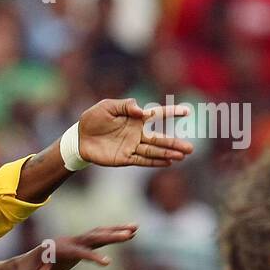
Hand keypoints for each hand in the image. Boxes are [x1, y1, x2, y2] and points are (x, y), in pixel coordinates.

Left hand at [10, 225, 136, 269]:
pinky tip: (128, 234)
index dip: (91, 257)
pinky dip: (112, 235)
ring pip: (97, 234)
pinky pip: (98, 239)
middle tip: (130, 234)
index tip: (108, 263)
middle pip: (91, 237)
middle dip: (110, 236)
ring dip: (116, 231)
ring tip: (136, 228)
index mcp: (55, 250)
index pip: (77, 252)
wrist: (21, 268)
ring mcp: (73, 242)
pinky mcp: (78, 245)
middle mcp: (66, 242)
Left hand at [78, 98, 192, 167]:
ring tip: (182, 156)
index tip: (187, 111)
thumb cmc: (93, 119)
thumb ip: (125, 106)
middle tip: (190, 148)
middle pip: (160, 138)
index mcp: (136, 118)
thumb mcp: (107, 106)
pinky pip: (142, 160)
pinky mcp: (124, 158)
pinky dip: (155, 161)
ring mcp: (132, 146)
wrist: (79, 137)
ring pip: (154, 150)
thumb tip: (141, 110)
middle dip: (174, 143)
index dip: (172, 112)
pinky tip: (168, 162)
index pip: (158, 114)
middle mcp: (137, 133)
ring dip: (168, 154)